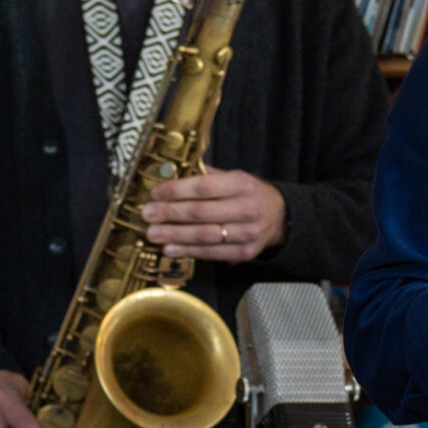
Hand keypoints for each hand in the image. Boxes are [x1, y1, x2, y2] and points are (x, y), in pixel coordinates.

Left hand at [144, 169, 286, 262]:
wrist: (279, 217)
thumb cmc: (247, 194)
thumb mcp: (233, 177)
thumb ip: (205, 176)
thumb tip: (169, 173)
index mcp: (242, 184)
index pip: (204, 187)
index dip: (177, 191)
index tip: (155, 193)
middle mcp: (247, 209)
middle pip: (201, 213)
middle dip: (170, 213)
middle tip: (147, 214)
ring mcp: (247, 233)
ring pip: (204, 236)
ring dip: (174, 235)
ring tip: (152, 233)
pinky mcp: (244, 253)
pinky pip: (211, 253)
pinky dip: (188, 252)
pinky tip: (169, 248)